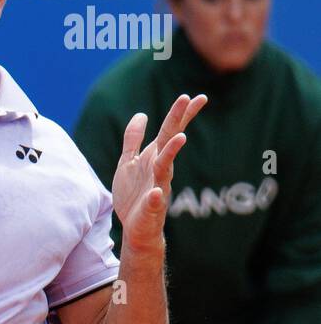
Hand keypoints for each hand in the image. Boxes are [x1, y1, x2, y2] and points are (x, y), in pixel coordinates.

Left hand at [112, 93, 207, 255]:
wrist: (136, 227)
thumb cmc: (135, 193)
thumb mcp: (129, 162)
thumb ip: (133, 140)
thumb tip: (142, 114)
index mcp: (154, 157)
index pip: (170, 132)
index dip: (181, 114)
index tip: (195, 96)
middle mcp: (160, 169)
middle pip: (170, 141)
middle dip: (179, 121)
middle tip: (190, 100)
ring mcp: (158, 188)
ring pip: (165, 169)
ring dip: (171, 153)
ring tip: (180, 138)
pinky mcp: (151, 208)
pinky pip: (155, 202)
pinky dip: (156, 197)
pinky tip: (156, 193)